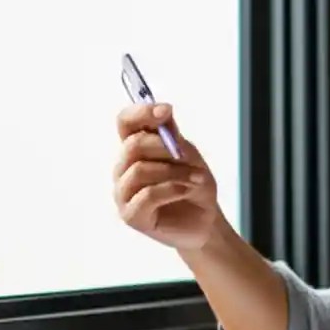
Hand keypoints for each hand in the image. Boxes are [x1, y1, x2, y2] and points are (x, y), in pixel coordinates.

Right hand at [113, 103, 220, 250]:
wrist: (205, 219)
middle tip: (187, 155)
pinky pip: (147, 195)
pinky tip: (187, 190)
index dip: (141, 113)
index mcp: (136, 149)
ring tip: (198, 178)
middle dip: (165, 147)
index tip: (165, 111)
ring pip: (140, 170)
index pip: (125, 122)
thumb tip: (163, 110)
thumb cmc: (194, 185)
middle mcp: (124, 169)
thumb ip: (173, 135)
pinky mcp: (131, 215)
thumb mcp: (189, 155)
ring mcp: (124, 193)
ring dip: (175, 171)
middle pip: (132, 145)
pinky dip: (173, 189)